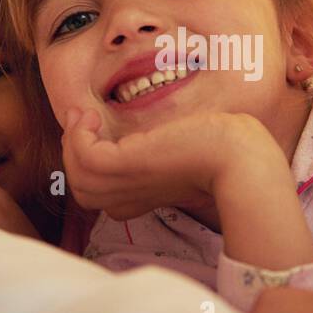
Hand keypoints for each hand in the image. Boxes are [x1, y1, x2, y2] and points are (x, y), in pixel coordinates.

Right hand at [60, 108, 283, 221]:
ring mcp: (129, 183)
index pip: (98, 194)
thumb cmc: (224, 151)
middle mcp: (132, 196)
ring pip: (77, 175)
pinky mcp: (130, 165)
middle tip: (81, 119)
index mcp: (143, 195)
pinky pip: (84, 160)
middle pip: (81, 188)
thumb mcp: (184, 151)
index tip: (93, 130)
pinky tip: (91, 117)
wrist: (240, 157)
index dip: (86, 162)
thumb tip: (156, 136)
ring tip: (84, 116)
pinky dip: (78, 137)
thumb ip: (165, 151)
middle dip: (72, 150)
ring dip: (72, 140)